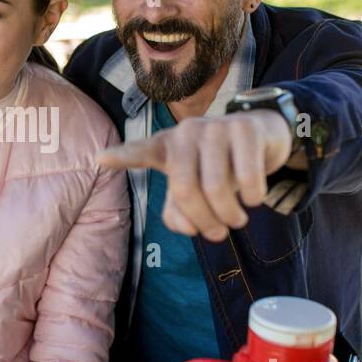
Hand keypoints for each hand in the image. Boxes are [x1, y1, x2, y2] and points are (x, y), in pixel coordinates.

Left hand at [97, 111, 294, 241]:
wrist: (262, 136)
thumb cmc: (218, 167)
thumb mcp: (195, 191)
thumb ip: (180, 214)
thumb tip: (189, 227)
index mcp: (166, 146)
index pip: (140, 151)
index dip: (121, 156)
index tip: (100, 159)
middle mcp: (186, 133)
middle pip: (184, 190)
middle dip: (204, 221)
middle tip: (218, 233)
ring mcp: (215, 127)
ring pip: (215, 187)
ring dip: (230, 215)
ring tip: (237, 220)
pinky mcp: (244, 128)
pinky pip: (246, 177)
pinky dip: (252, 197)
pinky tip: (255, 198)